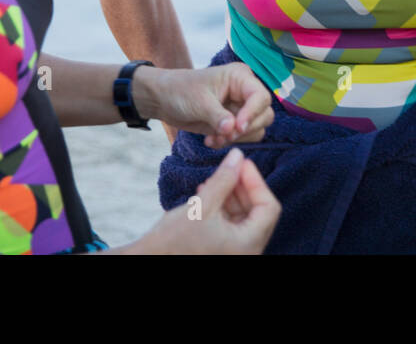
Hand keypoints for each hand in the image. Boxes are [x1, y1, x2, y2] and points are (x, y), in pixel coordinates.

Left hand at [135, 63, 273, 148]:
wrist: (164, 100)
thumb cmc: (181, 91)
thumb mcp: (199, 102)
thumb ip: (217, 116)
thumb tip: (232, 128)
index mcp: (240, 78)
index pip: (260, 96)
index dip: (253, 113)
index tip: (237, 128)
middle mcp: (245, 92)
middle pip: (265, 115)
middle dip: (245, 129)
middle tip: (224, 135)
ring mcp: (241, 108)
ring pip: (257, 129)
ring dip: (236, 138)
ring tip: (214, 139)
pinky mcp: (234, 122)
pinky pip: (243, 137)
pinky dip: (229, 142)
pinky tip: (211, 140)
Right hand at [144, 148, 280, 253]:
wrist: (146, 261)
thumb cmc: (172, 241)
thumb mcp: (202, 205)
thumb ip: (224, 179)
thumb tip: (238, 154)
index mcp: (248, 245)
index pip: (269, 208)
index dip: (257, 182)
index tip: (242, 163)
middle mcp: (247, 252)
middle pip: (258, 212)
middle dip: (244, 187)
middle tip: (230, 166)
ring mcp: (235, 252)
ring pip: (244, 217)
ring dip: (232, 195)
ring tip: (214, 180)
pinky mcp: (222, 251)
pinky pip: (231, 225)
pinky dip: (223, 208)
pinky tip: (208, 192)